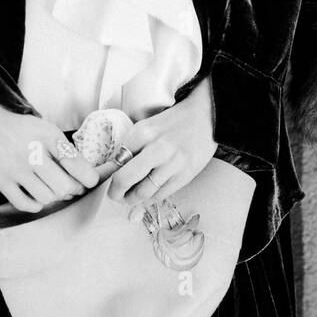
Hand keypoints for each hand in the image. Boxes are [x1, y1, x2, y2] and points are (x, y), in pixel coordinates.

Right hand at [0, 85, 99, 212]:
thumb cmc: (23, 128)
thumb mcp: (48, 129)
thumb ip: (65, 149)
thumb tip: (85, 174)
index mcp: (47, 137)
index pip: (75, 163)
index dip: (89, 177)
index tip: (90, 181)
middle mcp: (32, 153)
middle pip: (64, 186)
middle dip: (74, 189)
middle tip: (74, 187)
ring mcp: (15, 169)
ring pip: (47, 197)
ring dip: (55, 197)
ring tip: (55, 190)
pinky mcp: (1, 180)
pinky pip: (23, 203)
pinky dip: (35, 205)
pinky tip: (38, 197)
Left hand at [106, 78, 216, 218]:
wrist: (206, 117)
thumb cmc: (174, 122)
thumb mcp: (148, 126)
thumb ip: (132, 146)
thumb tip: (115, 169)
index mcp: (143, 132)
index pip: (117, 160)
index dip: (111, 172)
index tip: (110, 177)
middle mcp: (157, 148)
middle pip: (125, 179)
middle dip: (116, 192)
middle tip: (115, 194)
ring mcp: (172, 163)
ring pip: (143, 192)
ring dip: (133, 198)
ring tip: (131, 197)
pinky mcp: (185, 175)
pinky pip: (161, 194)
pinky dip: (152, 197)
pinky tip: (150, 192)